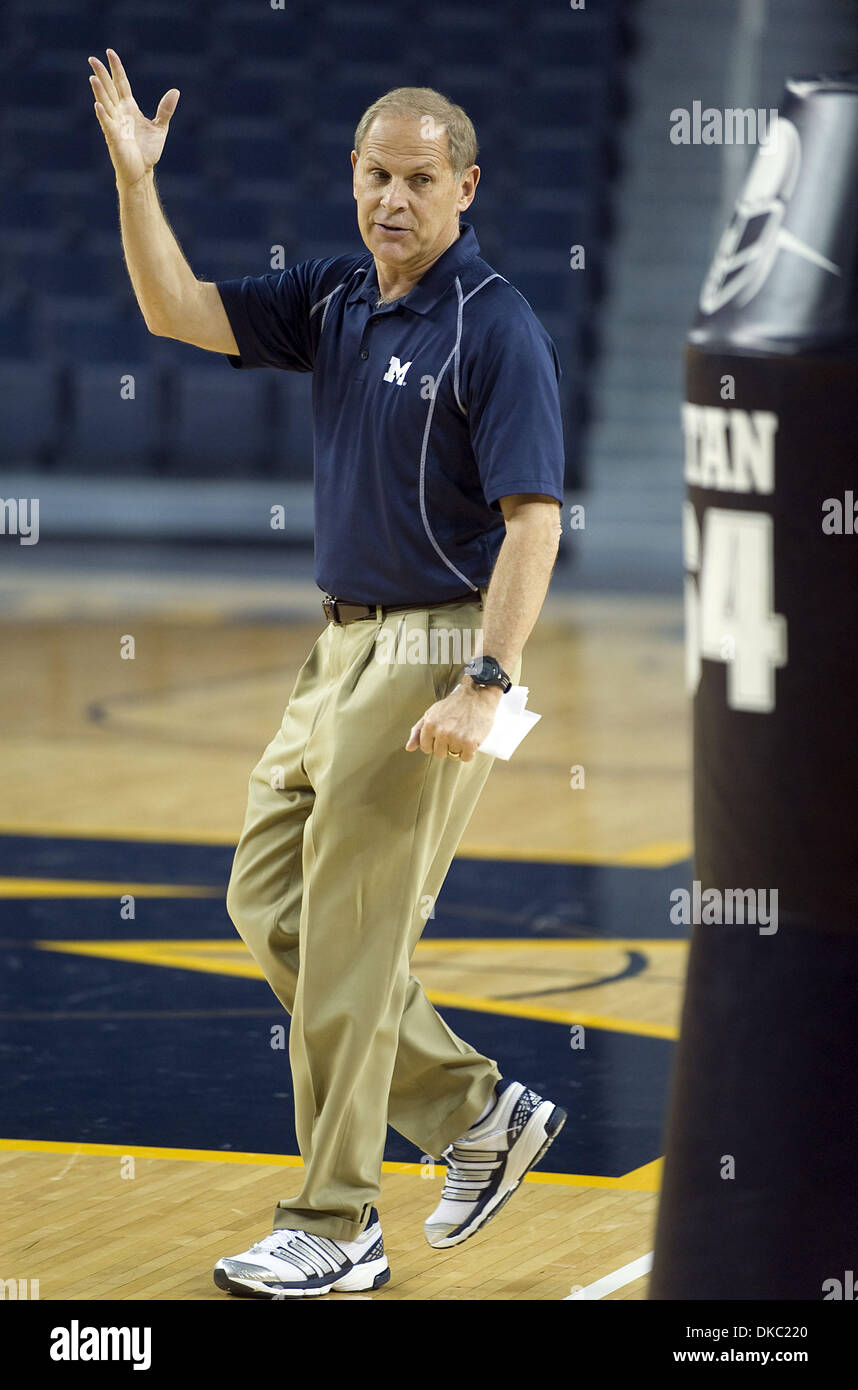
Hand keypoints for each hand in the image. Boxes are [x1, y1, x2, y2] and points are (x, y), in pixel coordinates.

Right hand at [89, 49, 178, 188]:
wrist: (142, 172)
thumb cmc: (147, 151)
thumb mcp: (160, 128)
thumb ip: (166, 110)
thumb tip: (175, 91)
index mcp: (129, 108)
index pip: (121, 84)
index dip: (116, 69)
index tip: (109, 53)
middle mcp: (119, 113)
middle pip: (109, 89)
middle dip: (101, 74)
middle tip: (92, 59)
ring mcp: (114, 125)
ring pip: (105, 104)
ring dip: (99, 91)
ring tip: (93, 77)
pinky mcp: (114, 138)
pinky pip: (107, 124)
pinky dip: (103, 115)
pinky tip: (98, 105)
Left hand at [405, 682, 501, 761]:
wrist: (477, 695)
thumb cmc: (454, 704)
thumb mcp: (431, 713)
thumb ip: (418, 730)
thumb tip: (409, 748)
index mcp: (430, 725)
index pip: (426, 748)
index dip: (435, 743)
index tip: (442, 735)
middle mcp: (441, 732)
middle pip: (440, 754)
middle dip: (446, 746)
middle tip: (455, 732)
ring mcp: (456, 738)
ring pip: (453, 756)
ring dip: (459, 748)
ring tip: (463, 733)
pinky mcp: (470, 743)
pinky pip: (465, 758)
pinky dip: (469, 752)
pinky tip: (470, 739)